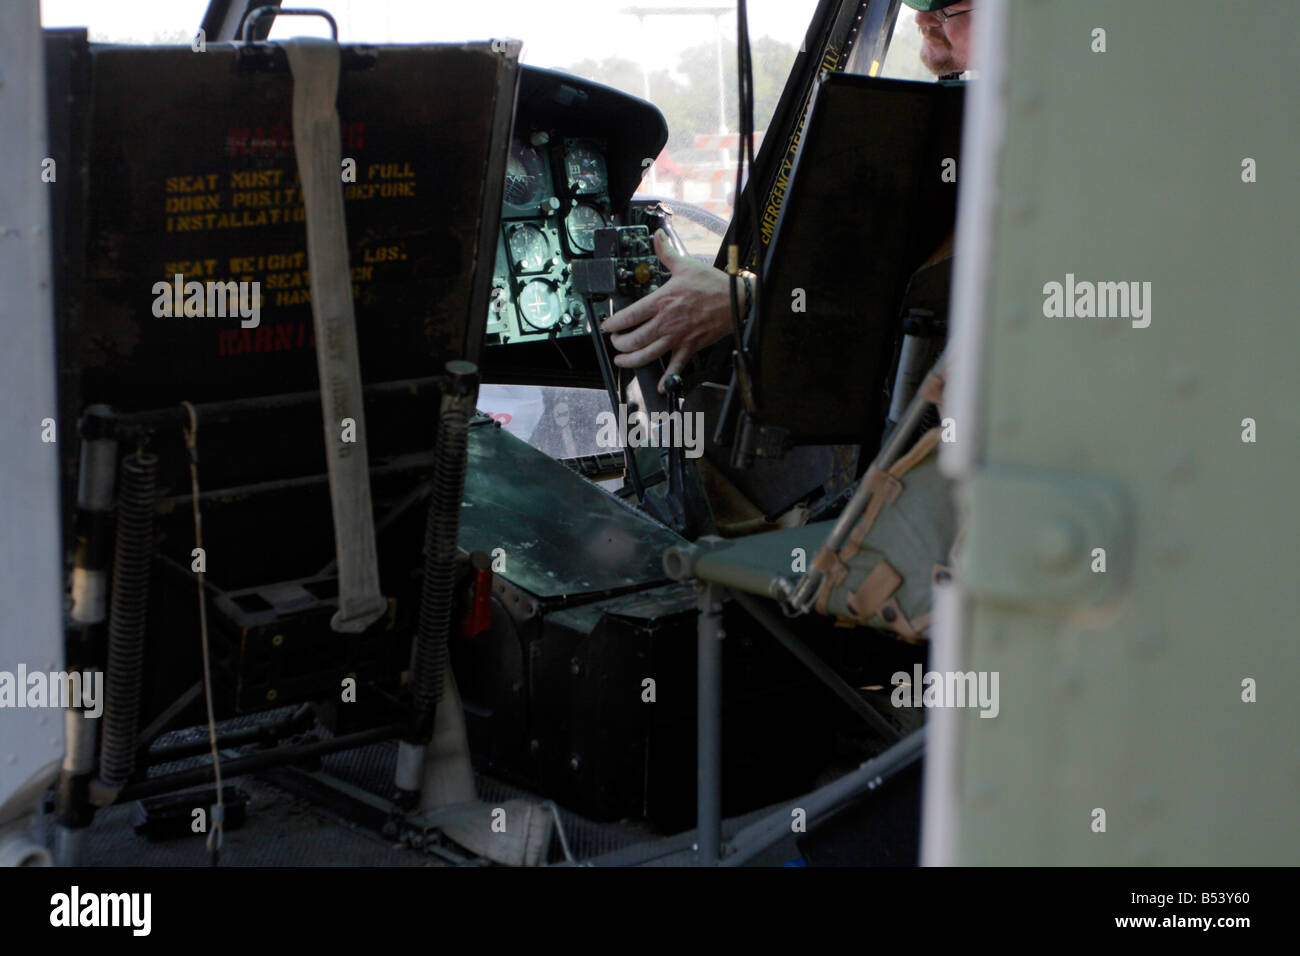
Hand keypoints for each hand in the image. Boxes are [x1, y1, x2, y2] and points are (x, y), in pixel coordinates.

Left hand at [603, 229, 742, 393]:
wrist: (736, 300)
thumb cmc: (712, 284)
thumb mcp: (685, 265)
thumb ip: (666, 252)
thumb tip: (657, 235)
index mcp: (662, 301)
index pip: (629, 316)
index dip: (613, 324)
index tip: (608, 326)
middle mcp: (666, 322)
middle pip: (633, 339)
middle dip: (619, 344)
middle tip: (615, 342)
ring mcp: (678, 337)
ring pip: (648, 355)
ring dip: (631, 360)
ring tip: (623, 360)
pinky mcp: (690, 347)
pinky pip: (676, 367)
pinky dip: (667, 379)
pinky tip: (659, 385)